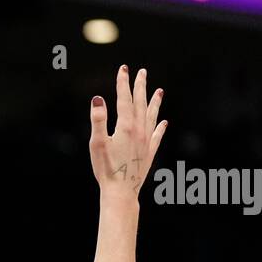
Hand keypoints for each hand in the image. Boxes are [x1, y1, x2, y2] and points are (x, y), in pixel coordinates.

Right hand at [89, 66, 166, 198]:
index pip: (125, 99)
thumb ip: (98, 119)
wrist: (121, 192)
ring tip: (159, 91)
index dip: (123, 83)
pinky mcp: (149, 153)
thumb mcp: (97, 143)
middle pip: (140, 104)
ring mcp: (146, 142)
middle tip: (142, 72)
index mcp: (126, 126)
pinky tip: (164, 122)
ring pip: (152, 116)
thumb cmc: (106, 169)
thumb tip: (97, 98)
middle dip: (140, 87)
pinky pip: (157, 135)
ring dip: (154, 103)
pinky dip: (160, 127)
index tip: (124, 69)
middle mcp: (140, 131)